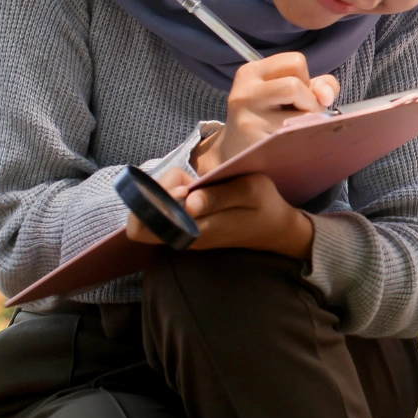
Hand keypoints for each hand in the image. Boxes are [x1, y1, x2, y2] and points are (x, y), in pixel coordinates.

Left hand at [124, 167, 315, 259]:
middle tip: (186, 181)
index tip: (180, 186)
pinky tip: (195, 190)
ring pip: (151, 213)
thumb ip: (218, 196)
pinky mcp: (186, 229)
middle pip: (140, 218)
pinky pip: (164, 212)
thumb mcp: (251, 191)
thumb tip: (187, 202)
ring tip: (196, 185)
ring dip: (165, 191)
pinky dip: (172, 195)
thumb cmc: (266, 206)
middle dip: (155, 191)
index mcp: (195, 230)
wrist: (277, 230)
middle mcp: (182, 236)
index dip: (150, 201)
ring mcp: (182, 234)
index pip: (142, 227)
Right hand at [193, 52, 338, 172]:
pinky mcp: (254, 141)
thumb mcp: (288, 93)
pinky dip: (302, 136)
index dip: (306, 78)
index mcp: (251, 72)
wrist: (236, 151)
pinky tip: (289, 141)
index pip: (295, 61)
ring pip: (298, 111)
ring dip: (308, 120)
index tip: (297, 94)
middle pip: (294, 85)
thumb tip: (327, 96)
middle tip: (299, 114)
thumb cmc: (270, 117)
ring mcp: (247, 117)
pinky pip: (295, 134)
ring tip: (295, 127)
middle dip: (309, 100)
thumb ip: (318, 86)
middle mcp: (245, 92)